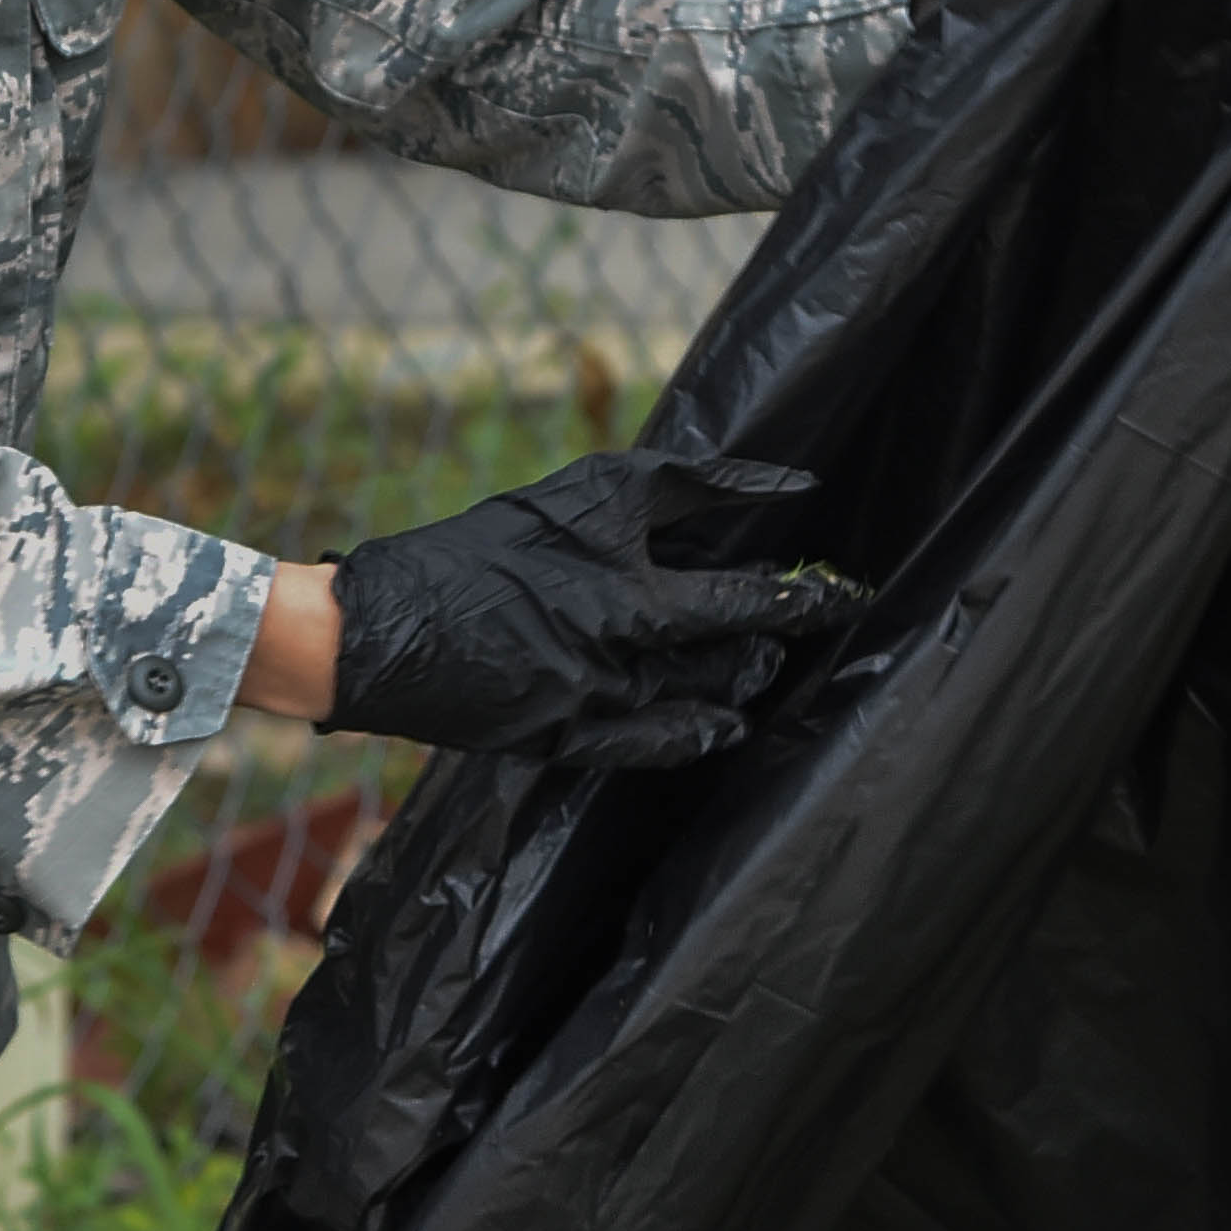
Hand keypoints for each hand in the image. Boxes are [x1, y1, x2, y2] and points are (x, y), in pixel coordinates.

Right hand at [323, 450, 861, 770]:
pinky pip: (647, 748)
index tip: (847, 587)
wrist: (383, 628)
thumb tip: (776, 482)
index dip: (801, 593)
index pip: (742, 594)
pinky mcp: (560, 740)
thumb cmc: (479, 546)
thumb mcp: (580, 492)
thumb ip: (680, 486)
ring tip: (766, 663)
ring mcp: (591, 700)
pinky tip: (724, 729)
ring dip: (738, 681)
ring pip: (694, 699)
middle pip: (727, 650)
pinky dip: (693, 737)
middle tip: (825, 618)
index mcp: (622, 580)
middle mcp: (616, 646)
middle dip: (782, 632)